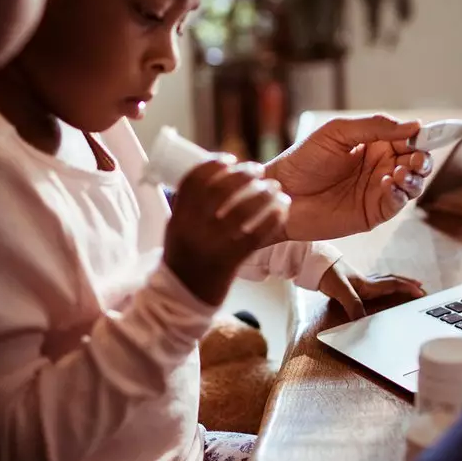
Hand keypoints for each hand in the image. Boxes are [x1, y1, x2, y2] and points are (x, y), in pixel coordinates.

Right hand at [164, 158, 288, 305]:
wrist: (181, 302)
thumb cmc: (184, 262)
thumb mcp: (179, 230)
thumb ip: (192, 208)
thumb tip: (214, 180)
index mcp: (178, 217)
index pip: (194, 179)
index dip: (214, 164)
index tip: (231, 158)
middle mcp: (192, 228)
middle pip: (220, 189)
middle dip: (242, 175)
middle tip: (258, 171)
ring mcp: (211, 244)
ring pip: (241, 210)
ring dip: (263, 194)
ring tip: (275, 189)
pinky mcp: (231, 261)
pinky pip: (256, 234)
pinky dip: (272, 218)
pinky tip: (282, 210)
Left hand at [264, 114, 432, 240]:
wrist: (281, 193)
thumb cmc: (303, 160)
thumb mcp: (338, 133)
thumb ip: (375, 126)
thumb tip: (414, 125)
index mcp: (374, 144)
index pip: (407, 139)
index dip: (419, 136)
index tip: (423, 135)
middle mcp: (380, 167)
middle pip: (416, 162)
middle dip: (422, 159)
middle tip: (414, 158)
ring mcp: (378, 191)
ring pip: (412, 184)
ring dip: (414, 178)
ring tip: (399, 172)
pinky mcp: (372, 213)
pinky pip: (396, 204)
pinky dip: (399, 194)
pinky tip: (387, 184)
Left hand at [318, 258, 424, 319]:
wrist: (314, 265)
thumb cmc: (327, 274)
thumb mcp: (340, 290)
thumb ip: (352, 304)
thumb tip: (362, 321)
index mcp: (367, 284)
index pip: (392, 284)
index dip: (407, 288)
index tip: (421, 292)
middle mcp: (367, 282)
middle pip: (393, 281)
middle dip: (408, 284)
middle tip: (422, 287)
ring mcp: (361, 282)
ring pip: (385, 281)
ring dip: (399, 283)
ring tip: (408, 286)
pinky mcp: (354, 284)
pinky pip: (376, 284)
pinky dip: (385, 285)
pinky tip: (382, 288)